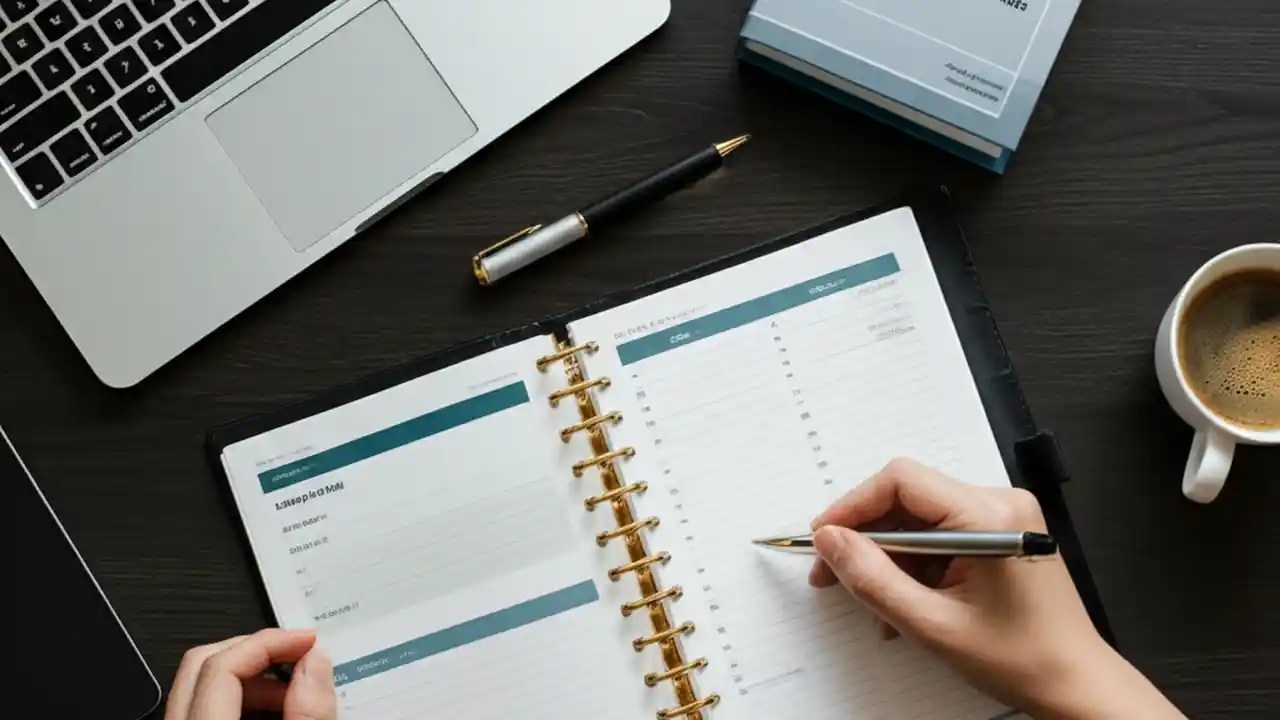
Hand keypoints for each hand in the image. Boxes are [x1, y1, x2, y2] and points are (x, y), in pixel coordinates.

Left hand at [166, 629, 336, 719]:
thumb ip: (309, 713)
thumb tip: (315, 663)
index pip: (221, 666)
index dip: (269, 643)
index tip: (307, 641)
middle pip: (202, 666)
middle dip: (258, 653)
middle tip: (300, 655)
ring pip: (201, 687)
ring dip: (252, 678)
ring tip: (295, 692)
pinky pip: (204, 708)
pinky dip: (241, 700)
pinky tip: (275, 712)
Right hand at [810, 458, 1182, 719]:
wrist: (1077, 685)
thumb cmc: (1021, 659)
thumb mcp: (932, 625)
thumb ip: (873, 578)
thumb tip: (829, 540)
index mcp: (989, 516)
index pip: (901, 480)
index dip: (852, 505)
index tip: (823, 539)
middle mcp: (999, 503)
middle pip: (908, 498)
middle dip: (866, 536)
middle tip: (831, 574)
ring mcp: (1003, 517)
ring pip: (919, 519)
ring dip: (888, 558)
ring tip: (872, 604)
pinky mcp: (1000, 534)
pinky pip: (940, 534)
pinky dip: (914, 565)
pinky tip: (903, 603)